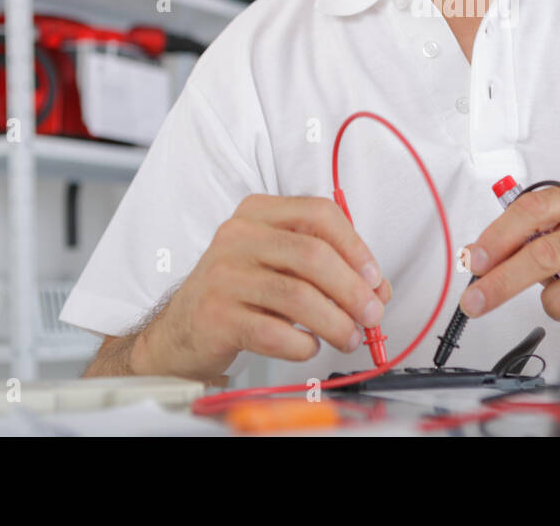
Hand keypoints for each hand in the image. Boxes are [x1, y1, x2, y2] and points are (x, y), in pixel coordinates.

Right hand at [132, 193, 392, 382]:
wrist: (181, 329)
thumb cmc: (241, 292)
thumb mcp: (280, 264)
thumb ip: (329, 268)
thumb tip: (378, 290)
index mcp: (259, 212)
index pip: (319, 214)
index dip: (356, 247)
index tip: (374, 279)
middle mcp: (238, 236)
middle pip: (313, 255)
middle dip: (352, 290)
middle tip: (372, 316)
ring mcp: (223, 275)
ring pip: (297, 296)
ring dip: (335, 322)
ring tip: (349, 338)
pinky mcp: (215, 316)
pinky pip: (273, 332)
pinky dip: (302, 345)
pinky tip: (308, 347)